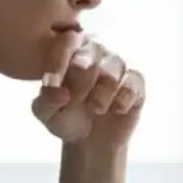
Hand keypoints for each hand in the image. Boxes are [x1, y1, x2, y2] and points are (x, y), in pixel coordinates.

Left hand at [32, 37, 145, 151]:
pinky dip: (123, 99)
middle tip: (75, 99)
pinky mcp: (136, 83)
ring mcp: (118, 66)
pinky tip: (117, 110)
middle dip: (81, 78)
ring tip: (96, 109)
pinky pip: (133, 83)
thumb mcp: (47, 113)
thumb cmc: (66, 118)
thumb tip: (62, 92)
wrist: (92, 142)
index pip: (67, 41)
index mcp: (71, 51)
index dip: (59, 59)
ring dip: (101, 94)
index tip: (52, 82)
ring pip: (112, 70)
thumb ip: (46, 100)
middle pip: (92, 52)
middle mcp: (96, 52)